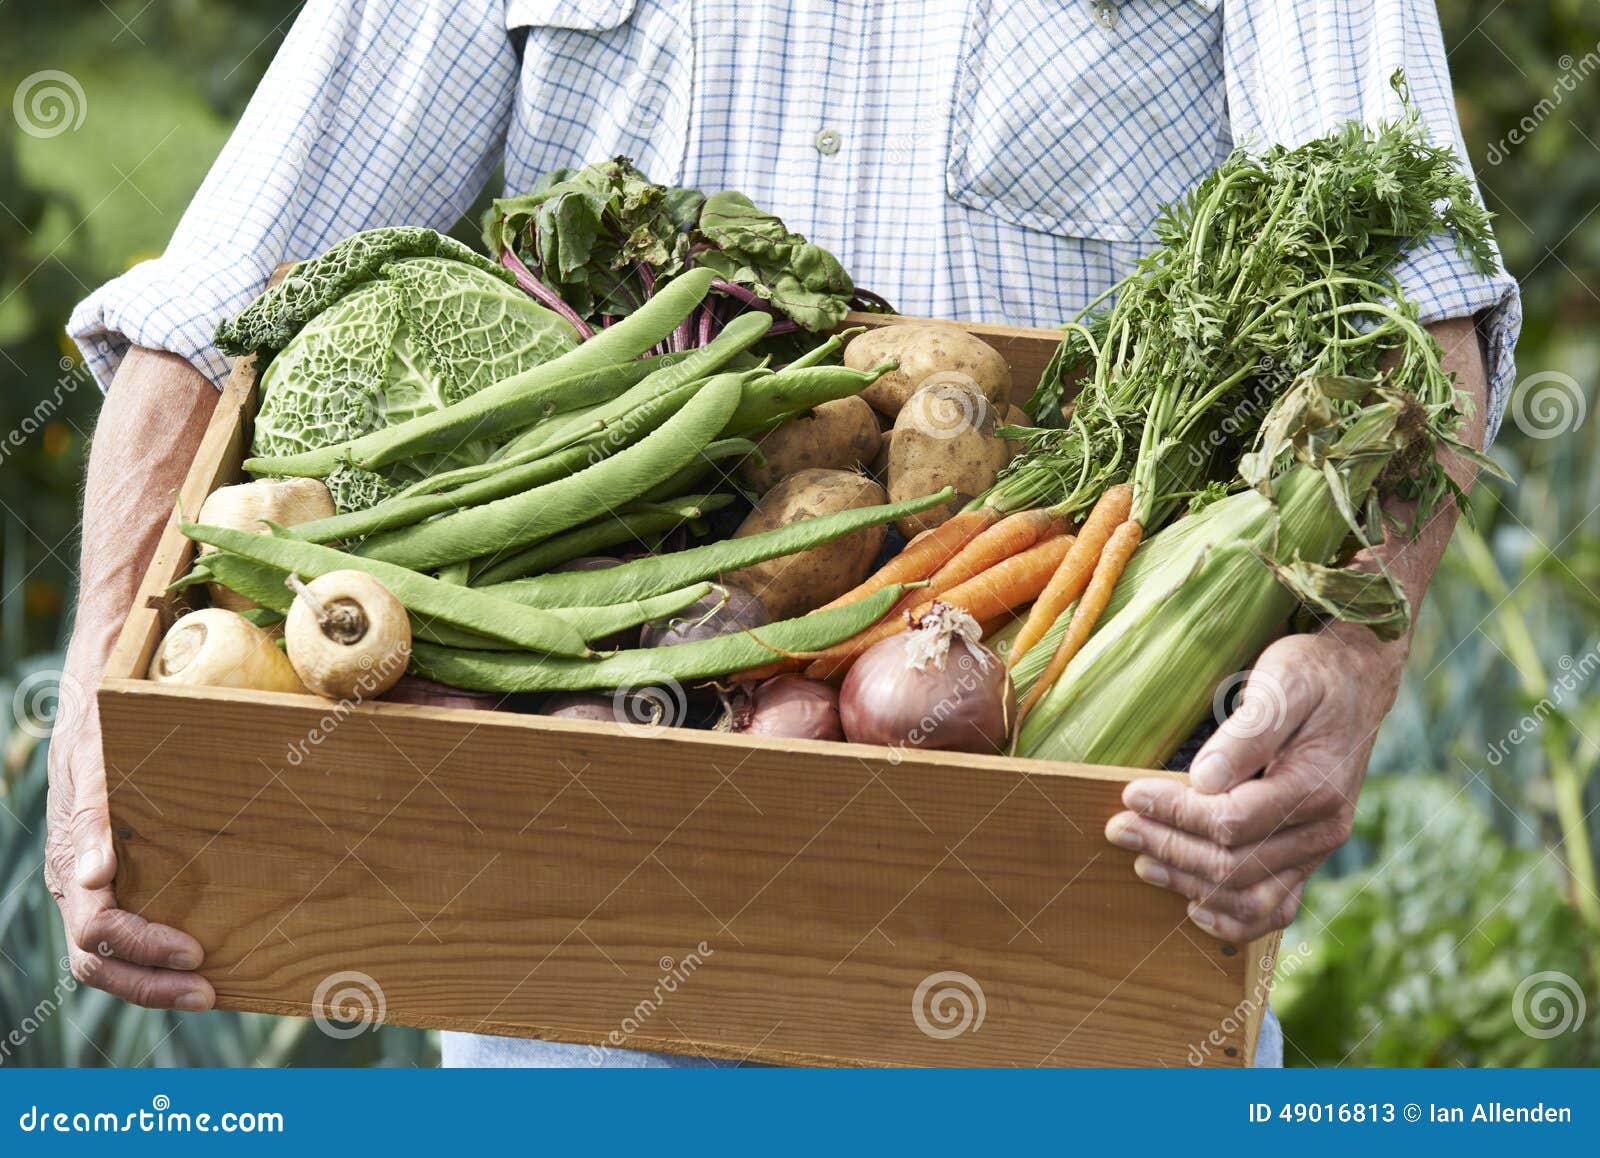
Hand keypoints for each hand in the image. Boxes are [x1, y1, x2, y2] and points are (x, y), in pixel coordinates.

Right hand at [45, 694, 214, 1009]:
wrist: (95, 707)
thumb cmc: (101, 731)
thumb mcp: (96, 760)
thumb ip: (95, 817)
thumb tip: (91, 877)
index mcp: (70, 864)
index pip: (97, 932)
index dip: (143, 950)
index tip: (195, 952)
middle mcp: (77, 888)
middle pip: (98, 963)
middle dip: (151, 985)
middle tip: (208, 993)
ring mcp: (94, 892)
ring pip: (110, 961)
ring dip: (155, 983)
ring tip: (210, 992)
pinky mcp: (119, 885)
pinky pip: (130, 936)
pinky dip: (157, 961)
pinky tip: (203, 965)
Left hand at [1104, 626, 1405, 942]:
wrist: (1354, 683)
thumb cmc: (1311, 677)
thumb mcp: (1282, 684)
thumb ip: (1248, 733)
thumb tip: (1204, 779)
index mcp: (1315, 787)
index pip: (1233, 822)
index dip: (1176, 813)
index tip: (1132, 795)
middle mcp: (1321, 829)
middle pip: (1234, 864)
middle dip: (1169, 849)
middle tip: (1118, 828)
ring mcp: (1316, 851)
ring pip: (1250, 897)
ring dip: (1189, 886)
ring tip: (1142, 863)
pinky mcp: (1305, 858)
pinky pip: (1276, 910)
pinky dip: (1234, 921)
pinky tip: (1193, 909)